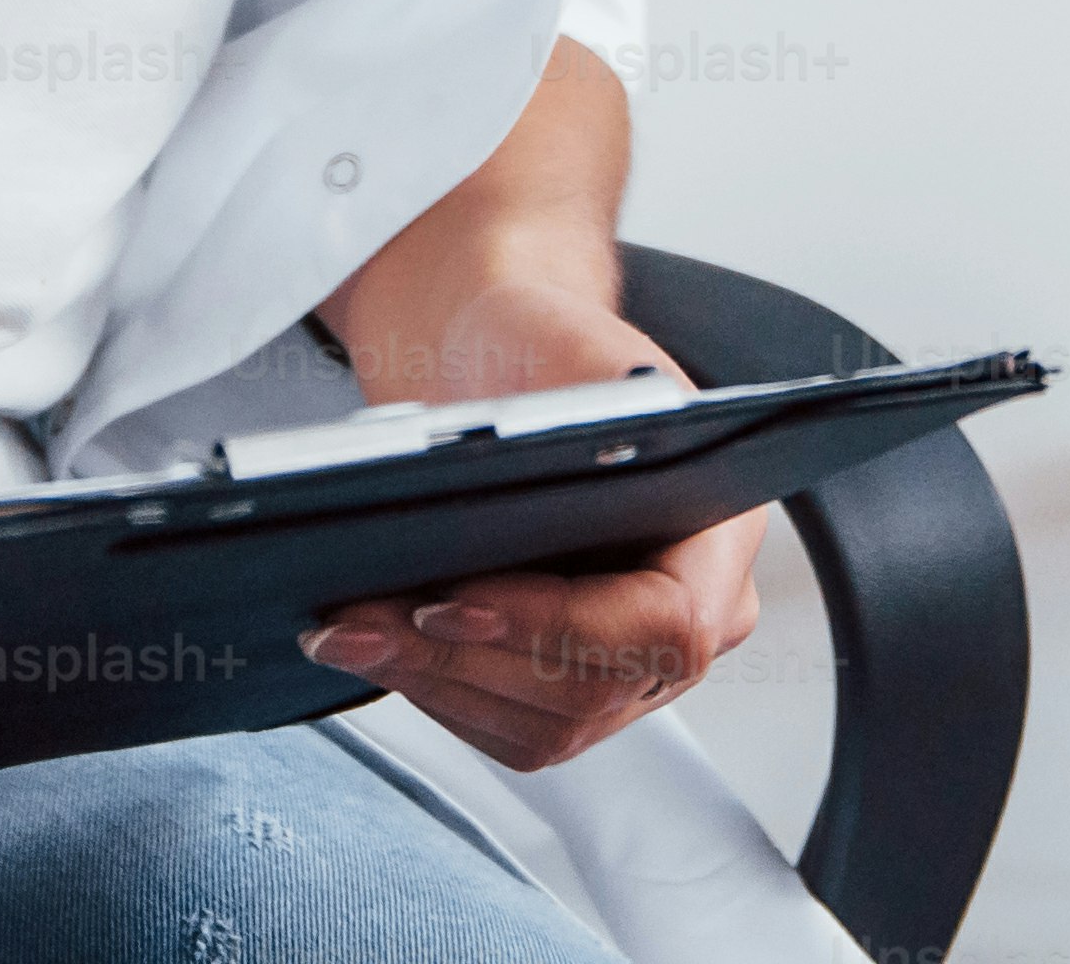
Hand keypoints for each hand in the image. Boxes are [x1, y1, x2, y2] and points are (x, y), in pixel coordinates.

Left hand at [301, 271, 766, 772]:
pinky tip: (381, 648)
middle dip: (464, 657)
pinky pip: (513, 731)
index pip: (665, 623)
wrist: (506, 366)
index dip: (557, 627)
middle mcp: (697, 617)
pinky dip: (438, 695)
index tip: (453, 597)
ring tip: (349, 632)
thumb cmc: (542, 349)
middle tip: (362, 619)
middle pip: (591, 688)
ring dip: (434, 684)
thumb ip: (588, 390)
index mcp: (720, 533)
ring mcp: (639, 668)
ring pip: (546, 726)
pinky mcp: (578, 694)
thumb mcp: (565, 338)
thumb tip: (570, 443)